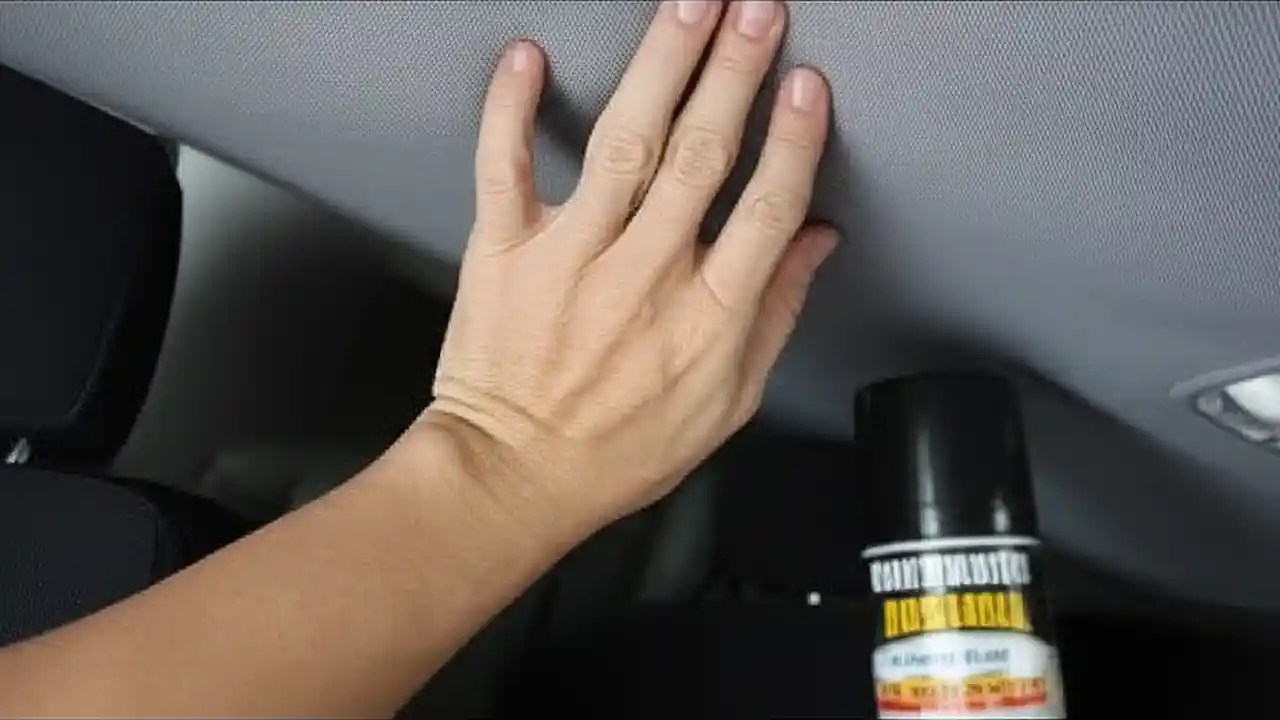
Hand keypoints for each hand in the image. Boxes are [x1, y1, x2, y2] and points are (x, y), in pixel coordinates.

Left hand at [422, 0, 835, 528]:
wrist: (512, 476)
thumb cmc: (618, 449)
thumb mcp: (724, 404)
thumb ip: (774, 315)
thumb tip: (816, 240)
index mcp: (705, 319)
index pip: (765, 210)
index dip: (793, 142)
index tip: (808, 86)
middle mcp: (643, 277)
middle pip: (702, 155)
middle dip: (736, 72)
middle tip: (759, 9)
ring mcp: (569, 259)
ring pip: (625, 143)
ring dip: (661, 65)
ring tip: (692, 4)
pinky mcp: (503, 252)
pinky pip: (504, 167)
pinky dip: (511, 109)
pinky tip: (528, 56)